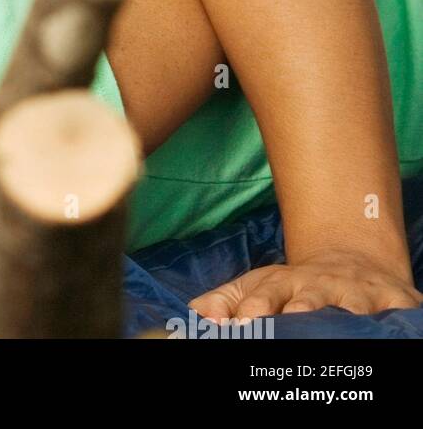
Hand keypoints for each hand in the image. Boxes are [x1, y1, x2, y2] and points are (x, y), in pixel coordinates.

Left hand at [189, 248, 421, 321]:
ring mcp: (356, 293)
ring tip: (325, 322)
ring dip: (340, 315)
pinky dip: (389, 318)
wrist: (350, 262)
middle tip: (284, 322)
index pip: (265, 295)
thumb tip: (195, 314)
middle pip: (306, 300)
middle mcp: (319, 286)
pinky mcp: (391, 300)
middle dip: (296, 310)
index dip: (254, 308)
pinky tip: (381, 327)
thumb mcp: (256, 286)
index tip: (241, 322)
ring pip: (350, 306)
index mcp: (282, 284)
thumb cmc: (295, 285)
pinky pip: (393, 310)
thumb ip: (224, 300)